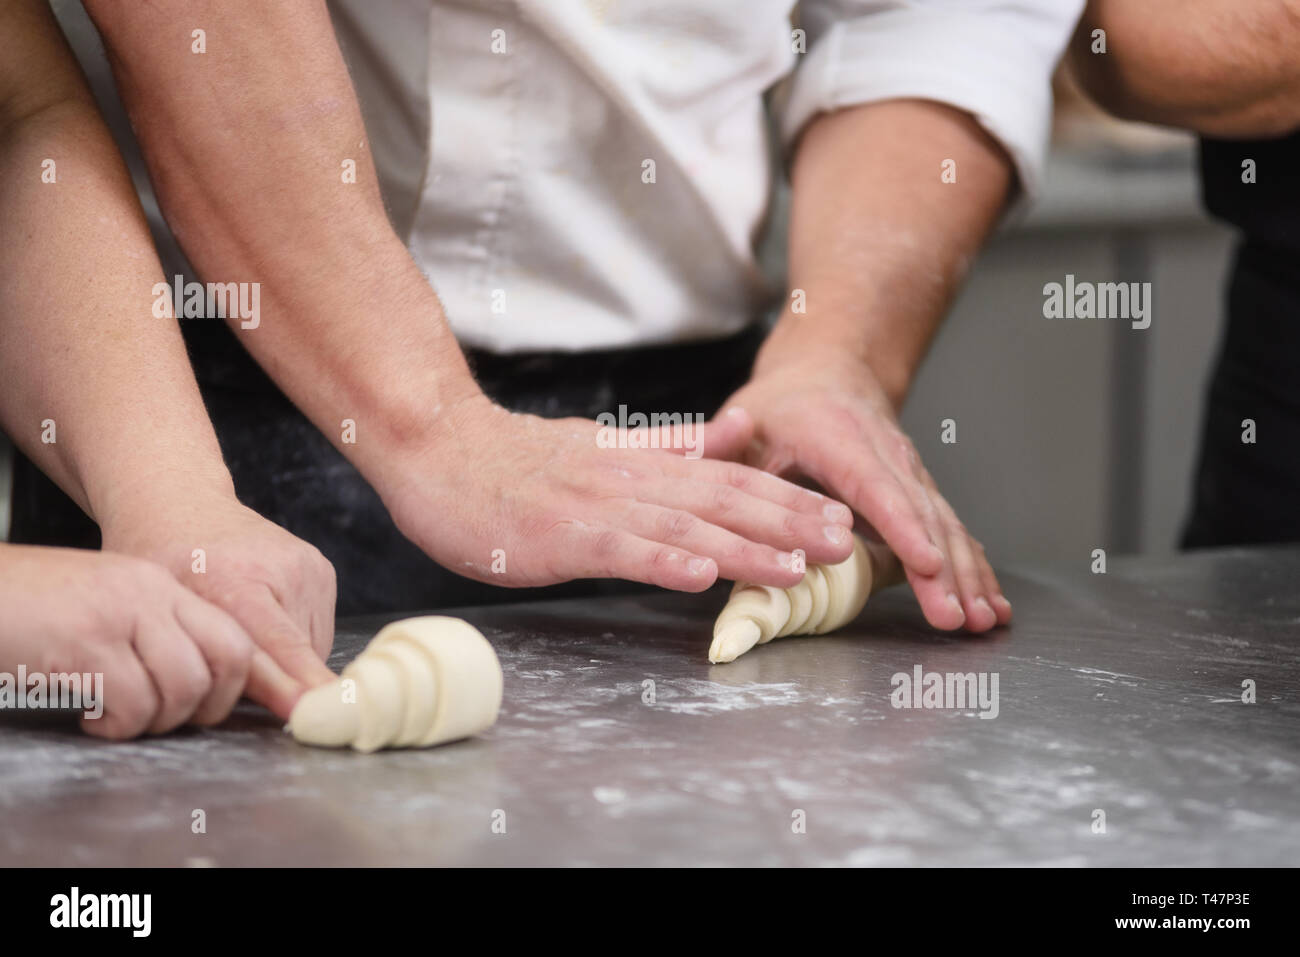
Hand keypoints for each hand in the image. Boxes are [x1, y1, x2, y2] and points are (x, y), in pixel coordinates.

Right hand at [0, 544, 253, 738]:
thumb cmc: (29, 605)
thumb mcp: (107, 602)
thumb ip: (153, 629)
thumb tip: (199, 683)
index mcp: (160, 583)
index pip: (236, 634)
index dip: (234, 684)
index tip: (209, 709)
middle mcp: (149, 593)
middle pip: (230, 659)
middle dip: (209, 707)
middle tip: (170, 720)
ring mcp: (120, 615)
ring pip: (186, 687)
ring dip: (157, 721)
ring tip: (121, 718)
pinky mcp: (85, 645)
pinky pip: (134, 704)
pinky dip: (117, 728)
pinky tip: (90, 717)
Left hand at [99, 488, 336, 718]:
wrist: (181, 503)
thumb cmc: (162, 559)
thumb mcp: (168, 612)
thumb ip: (212, 660)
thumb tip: (260, 709)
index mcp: (238, 579)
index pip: (280, 645)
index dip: (297, 684)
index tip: (317, 712)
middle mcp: (286, 569)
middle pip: (297, 656)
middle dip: (275, 681)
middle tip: (229, 671)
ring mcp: (310, 567)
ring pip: (312, 649)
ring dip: (286, 662)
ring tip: (243, 636)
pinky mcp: (323, 571)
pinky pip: (317, 631)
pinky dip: (294, 642)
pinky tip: (260, 623)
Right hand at [376, 394, 855, 590]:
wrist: (437, 448)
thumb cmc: (514, 460)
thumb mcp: (601, 447)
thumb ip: (665, 445)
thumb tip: (728, 434)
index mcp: (642, 464)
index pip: (729, 479)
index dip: (787, 498)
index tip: (838, 516)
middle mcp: (630, 481)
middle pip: (722, 500)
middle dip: (788, 522)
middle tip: (845, 542)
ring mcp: (596, 507)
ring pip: (683, 526)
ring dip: (743, 546)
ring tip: (796, 566)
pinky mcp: (559, 536)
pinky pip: (619, 550)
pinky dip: (662, 561)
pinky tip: (700, 576)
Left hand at [723, 347, 1011, 631]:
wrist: (830, 371)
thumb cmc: (782, 407)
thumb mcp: (748, 425)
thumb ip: (736, 464)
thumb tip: (725, 504)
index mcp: (841, 438)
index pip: (877, 488)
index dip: (902, 528)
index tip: (925, 564)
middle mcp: (888, 455)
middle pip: (922, 516)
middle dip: (943, 571)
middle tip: (955, 617)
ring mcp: (911, 474)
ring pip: (946, 527)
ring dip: (968, 576)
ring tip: (981, 621)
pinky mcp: (921, 493)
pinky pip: (952, 532)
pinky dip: (973, 569)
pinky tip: (990, 604)